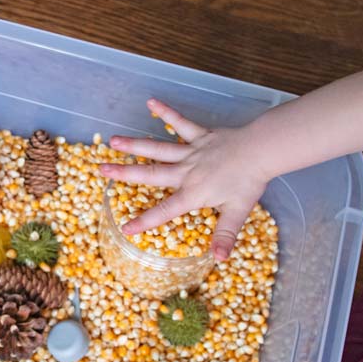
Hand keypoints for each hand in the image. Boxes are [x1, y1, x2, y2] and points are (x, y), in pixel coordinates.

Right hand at [98, 99, 268, 260]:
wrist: (261, 150)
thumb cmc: (249, 182)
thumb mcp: (237, 212)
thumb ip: (224, 235)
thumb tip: (218, 259)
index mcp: (193, 192)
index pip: (164, 211)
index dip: (144, 221)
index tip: (125, 229)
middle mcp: (186, 171)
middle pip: (150, 174)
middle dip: (124, 173)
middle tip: (101, 169)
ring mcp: (191, 151)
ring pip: (158, 148)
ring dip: (135, 144)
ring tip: (113, 140)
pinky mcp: (200, 135)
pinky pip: (181, 123)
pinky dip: (167, 112)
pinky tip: (151, 102)